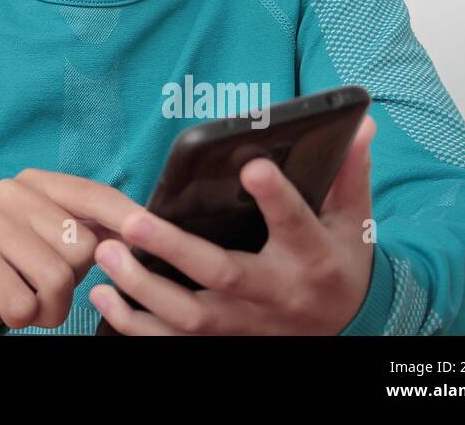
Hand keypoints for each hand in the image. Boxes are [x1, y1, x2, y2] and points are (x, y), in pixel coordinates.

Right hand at [0, 169, 141, 334]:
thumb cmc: (15, 263)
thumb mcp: (52, 239)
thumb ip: (88, 228)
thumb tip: (141, 231)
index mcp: (35, 183)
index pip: (92, 194)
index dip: (125, 214)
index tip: (150, 229)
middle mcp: (9, 193)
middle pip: (80, 246)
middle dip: (73, 280)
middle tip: (44, 284)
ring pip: (56, 279)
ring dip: (50, 306)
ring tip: (28, 298)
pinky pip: (24, 304)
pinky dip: (23, 318)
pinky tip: (6, 304)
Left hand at [90, 113, 377, 334]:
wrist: (349, 328)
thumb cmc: (339, 260)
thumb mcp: (354, 220)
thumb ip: (349, 172)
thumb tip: (359, 121)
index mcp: (312, 257)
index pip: (296, 224)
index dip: (276, 197)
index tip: (252, 167)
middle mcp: (277, 295)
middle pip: (222, 275)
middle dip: (175, 249)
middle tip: (133, 222)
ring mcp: (248, 326)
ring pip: (191, 316)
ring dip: (144, 289)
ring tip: (108, 255)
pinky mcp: (225, 343)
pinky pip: (174, 343)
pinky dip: (136, 326)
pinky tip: (105, 297)